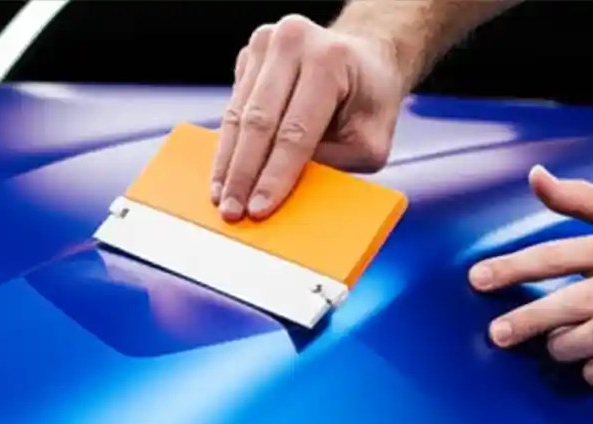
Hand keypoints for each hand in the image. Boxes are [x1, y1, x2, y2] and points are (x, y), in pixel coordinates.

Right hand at [211, 14, 406, 221]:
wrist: (366, 57)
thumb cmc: (370, 101)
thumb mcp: (371, 140)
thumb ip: (335, 164)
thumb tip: (288, 189)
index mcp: (328, 59)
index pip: (294, 131)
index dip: (274, 175)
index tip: (259, 209)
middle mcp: (292, 42)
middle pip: (258, 122)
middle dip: (243, 173)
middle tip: (232, 211)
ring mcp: (266, 43)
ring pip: (237, 115)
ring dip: (227, 162)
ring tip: (221, 197)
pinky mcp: (250, 56)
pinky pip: (233, 107)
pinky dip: (228, 144)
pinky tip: (224, 174)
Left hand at [468, 166, 592, 387]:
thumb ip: (579, 197)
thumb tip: (534, 176)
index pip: (557, 255)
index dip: (514, 267)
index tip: (478, 279)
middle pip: (574, 301)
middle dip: (530, 318)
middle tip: (498, 334)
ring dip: (569, 346)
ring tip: (552, 350)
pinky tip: (590, 370)